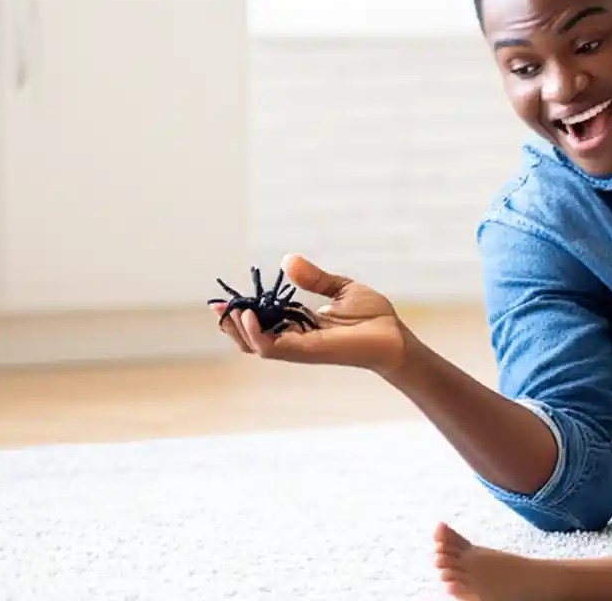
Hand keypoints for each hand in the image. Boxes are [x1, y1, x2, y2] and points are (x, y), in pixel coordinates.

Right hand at [208, 254, 408, 375]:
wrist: (394, 336)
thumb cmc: (373, 316)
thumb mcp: (341, 289)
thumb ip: (314, 277)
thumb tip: (287, 259)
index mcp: (300, 323)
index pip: (262, 322)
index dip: (241, 312)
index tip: (222, 301)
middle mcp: (296, 337)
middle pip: (252, 338)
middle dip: (231, 325)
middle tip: (217, 309)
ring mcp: (300, 347)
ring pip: (257, 346)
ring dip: (239, 331)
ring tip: (232, 311)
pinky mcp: (308, 352)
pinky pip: (274, 348)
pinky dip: (257, 334)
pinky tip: (250, 315)